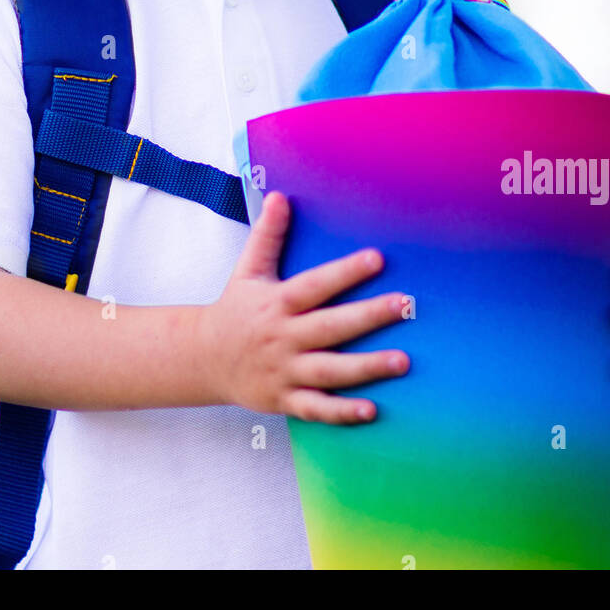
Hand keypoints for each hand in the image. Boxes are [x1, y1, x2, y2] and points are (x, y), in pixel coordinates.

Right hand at [196, 189, 410, 423]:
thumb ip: (267, 235)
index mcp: (277, 302)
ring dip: (366, 367)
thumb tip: (280, 196)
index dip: (345, 271)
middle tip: (405, 306)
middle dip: (369, 316)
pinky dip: (341, 412)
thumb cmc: (235, 309)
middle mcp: (283, 336)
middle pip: (330, 326)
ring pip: (329, 371)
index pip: (315, 285)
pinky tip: (371, 411)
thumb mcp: (248, 269)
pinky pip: (315, 409)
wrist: (204, 358)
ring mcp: (284, 371)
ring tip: (402, 361)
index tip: (377, 258)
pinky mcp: (284, 399)